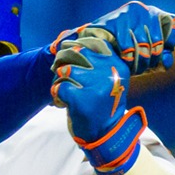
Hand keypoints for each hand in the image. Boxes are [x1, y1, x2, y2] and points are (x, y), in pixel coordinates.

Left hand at [50, 30, 144, 174]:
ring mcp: (96, 85)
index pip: (91, 42)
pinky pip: (59, 88)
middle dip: (64, 63)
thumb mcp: (107, 78)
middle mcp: (109, 72)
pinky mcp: (82, 100)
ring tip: (67, 93)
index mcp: (116, 64)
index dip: (75, 47)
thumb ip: (94, 60)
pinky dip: (57, 96)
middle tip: (64, 76)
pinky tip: (64, 104)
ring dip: (60, 82)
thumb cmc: (101, 103)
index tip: (71, 57)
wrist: (105, 135)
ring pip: (65, 70)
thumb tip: (67, 39)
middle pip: (75, 53)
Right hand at [86, 0, 174, 76]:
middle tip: (142, 68)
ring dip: (139, 62)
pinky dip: (127, 59)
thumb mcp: (145, 55)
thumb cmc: (121, 51)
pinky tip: (123, 61)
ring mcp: (128, 14)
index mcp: (154, 14)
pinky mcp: (114, 21)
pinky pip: (128, 46)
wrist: (89, 44)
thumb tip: (166, 59)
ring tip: (132, 67)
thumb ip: (161, 59)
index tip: (159, 55)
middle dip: (151, 60)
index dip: (170, 44)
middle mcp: (143, 10)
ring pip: (144, 45)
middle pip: (158, 42)